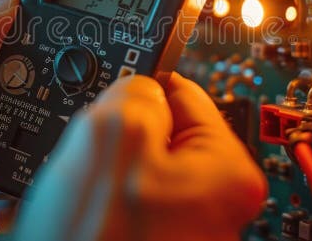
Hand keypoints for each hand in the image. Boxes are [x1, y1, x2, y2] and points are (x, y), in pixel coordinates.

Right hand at [13, 73, 266, 240]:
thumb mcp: (113, 133)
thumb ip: (136, 90)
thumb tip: (140, 86)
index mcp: (230, 175)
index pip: (186, 93)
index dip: (139, 87)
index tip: (112, 87)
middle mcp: (219, 209)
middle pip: (160, 133)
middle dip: (119, 135)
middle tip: (90, 154)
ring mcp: (187, 233)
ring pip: (135, 168)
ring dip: (102, 170)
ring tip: (80, 192)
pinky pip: (125, 202)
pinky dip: (99, 200)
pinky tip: (81, 213)